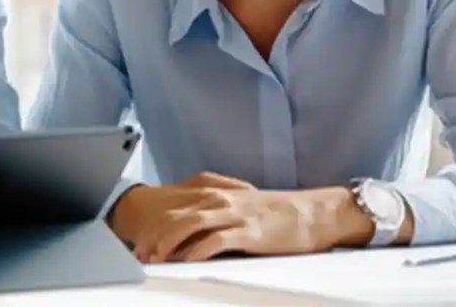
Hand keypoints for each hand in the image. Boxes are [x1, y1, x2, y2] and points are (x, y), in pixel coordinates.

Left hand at [111, 173, 367, 263]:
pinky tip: (186, 262)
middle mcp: (219, 200)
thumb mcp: (240, 208)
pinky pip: (215, 240)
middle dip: (153, 236)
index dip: (153, 227)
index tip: (141, 244)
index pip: (174, 208)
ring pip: (189, 224)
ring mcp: (233, 214)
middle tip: (141, 255)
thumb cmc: (278, 214)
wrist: (314, 212)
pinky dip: (197, 251)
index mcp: (214, 193)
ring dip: (168, 242)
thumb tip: (191, 238)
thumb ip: (215, 216)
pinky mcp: (248, 231)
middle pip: (175, 215)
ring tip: (156, 258)